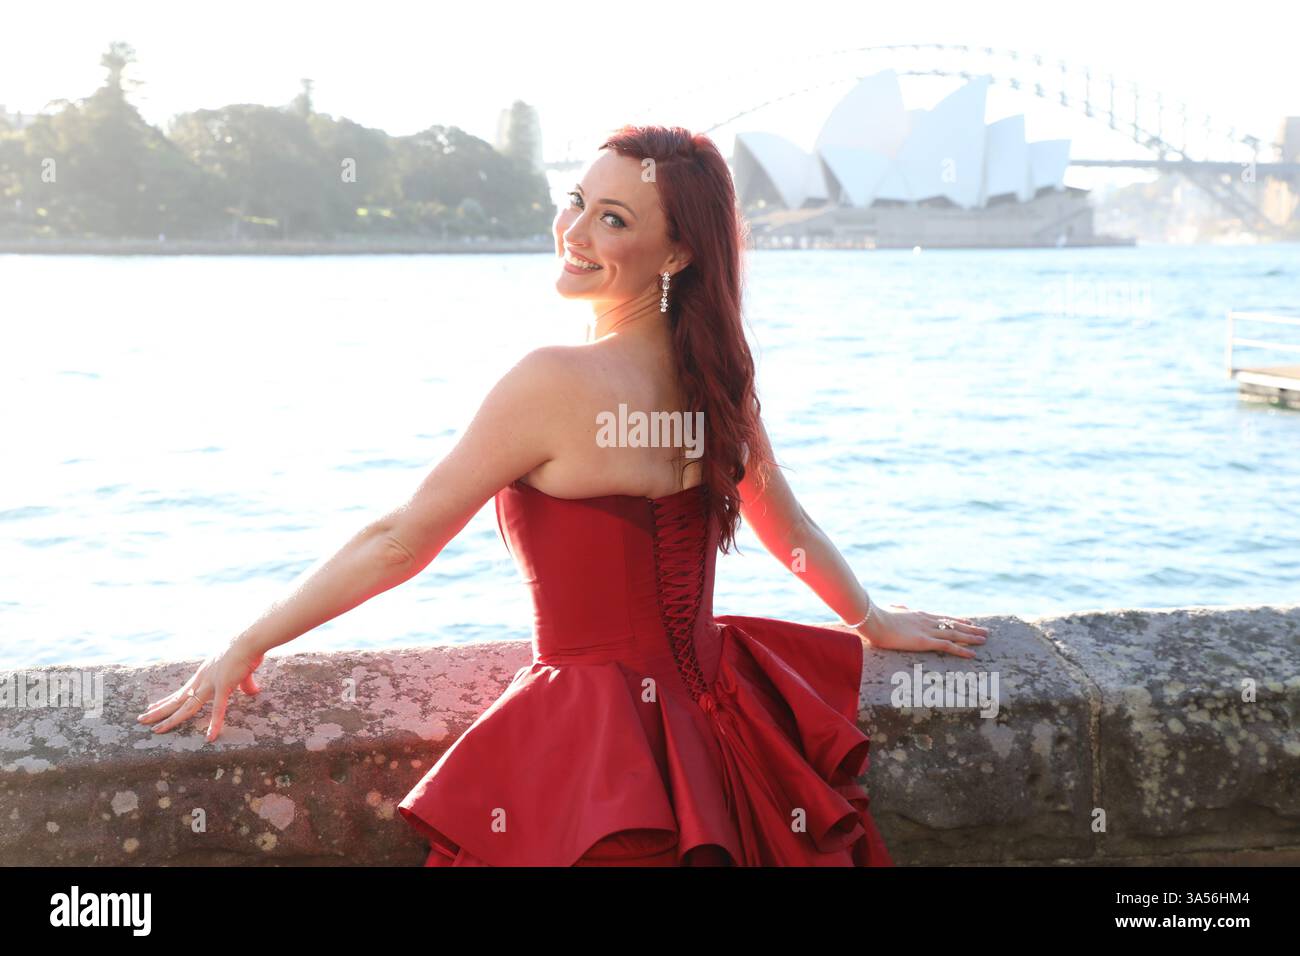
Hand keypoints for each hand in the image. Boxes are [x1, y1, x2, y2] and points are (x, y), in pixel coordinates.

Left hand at [136, 636, 264, 741]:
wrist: (249, 640)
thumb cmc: (246, 651)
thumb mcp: (242, 671)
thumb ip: (245, 684)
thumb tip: (253, 691)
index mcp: (203, 674)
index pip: (181, 691)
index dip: (166, 700)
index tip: (153, 707)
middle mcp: (202, 680)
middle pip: (176, 699)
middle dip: (158, 711)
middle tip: (141, 719)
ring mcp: (210, 684)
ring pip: (187, 707)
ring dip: (170, 719)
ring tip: (155, 730)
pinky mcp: (224, 687)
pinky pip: (218, 709)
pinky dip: (215, 724)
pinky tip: (210, 738)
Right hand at [858, 603, 988, 657]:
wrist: (873, 621)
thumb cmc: (878, 617)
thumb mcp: (891, 610)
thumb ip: (898, 609)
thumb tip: (898, 605)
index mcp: (920, 614)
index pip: (944, 617)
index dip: (958, 620)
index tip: (969, 622)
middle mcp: (928, 621)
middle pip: (954, 624)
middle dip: (970, 628)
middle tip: (985, 631)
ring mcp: (927, 631)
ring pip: (955, 634)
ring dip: (971, 637)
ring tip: (985, 639)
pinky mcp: (925, 641)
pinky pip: (948, 646)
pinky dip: (962, 650)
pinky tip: (972, 654)